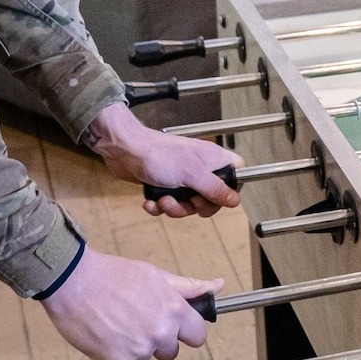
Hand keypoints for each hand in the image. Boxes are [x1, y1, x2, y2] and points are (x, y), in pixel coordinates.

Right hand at [40, 248, 219, 359]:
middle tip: (139, 319)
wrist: (74, 282)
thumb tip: (218, 286)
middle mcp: (160, 333)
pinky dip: (113, 352)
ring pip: (144, 357)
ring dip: (134, 345)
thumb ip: (188, 288)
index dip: (187, 332)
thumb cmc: (115, 275)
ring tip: (117, 321)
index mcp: (174, 311)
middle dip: (159, 340)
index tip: (177, 327)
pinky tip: (104, 332)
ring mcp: (138, 350)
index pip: (198, 336)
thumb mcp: (156, 276)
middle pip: (171, 351)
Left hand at [87, 102, 242, 218]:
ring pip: (189, 204)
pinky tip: (151, 202)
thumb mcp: (191, 174)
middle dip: (195, 206)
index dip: (231, 189)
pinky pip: (171, 203)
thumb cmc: (158, 154)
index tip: (218, 198)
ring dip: (174, 208)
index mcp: (212, 160)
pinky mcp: (166, 185)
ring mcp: (183, 177)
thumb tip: (235, 200)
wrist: (125, 152)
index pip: (235, 174)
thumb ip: (215, 188)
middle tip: (187, 201)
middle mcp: (200, 168)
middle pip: (211, 197)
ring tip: (163, 200)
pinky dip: (160, 206)